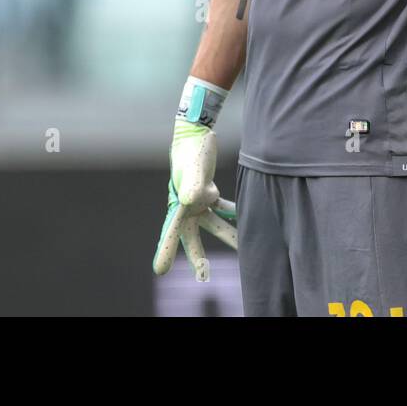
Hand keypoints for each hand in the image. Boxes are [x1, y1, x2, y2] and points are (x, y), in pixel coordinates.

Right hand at [152, 119, 237, 280]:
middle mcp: (186, 206)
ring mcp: (197, 201)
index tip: (159, 270)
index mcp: (177, 204)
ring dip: (227, 234)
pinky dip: (232, 211)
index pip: (170, 231)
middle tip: (202, 274)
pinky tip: (246, 215)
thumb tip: (192, 201)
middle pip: (192, 236)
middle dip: (198, 256)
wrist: (196, 133)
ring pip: (214, 223)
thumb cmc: (191, 150)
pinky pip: (222, 207)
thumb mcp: (193, 167)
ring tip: (243, 247)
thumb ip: (193, 185)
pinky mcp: (209, 192)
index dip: (165, 250)